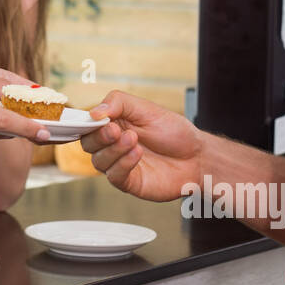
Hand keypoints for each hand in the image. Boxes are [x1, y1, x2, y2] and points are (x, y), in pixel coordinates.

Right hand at [80, 90, 203, 202]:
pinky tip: (138, 154)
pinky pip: (114, 175)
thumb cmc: (173, 132)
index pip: (87, 124)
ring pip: (99, 160)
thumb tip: (94, 112)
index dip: (87, 122)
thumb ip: (118, 103)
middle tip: (116, 130)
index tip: (96, 119)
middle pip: (88, 143)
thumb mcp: (146, 108)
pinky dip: (123, 163)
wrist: (196, 156)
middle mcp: (113, 145)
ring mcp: (119, 164)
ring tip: (134, 140)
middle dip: (99, 136)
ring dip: (114, 149)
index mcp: (113, 124)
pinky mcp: (129, 181)